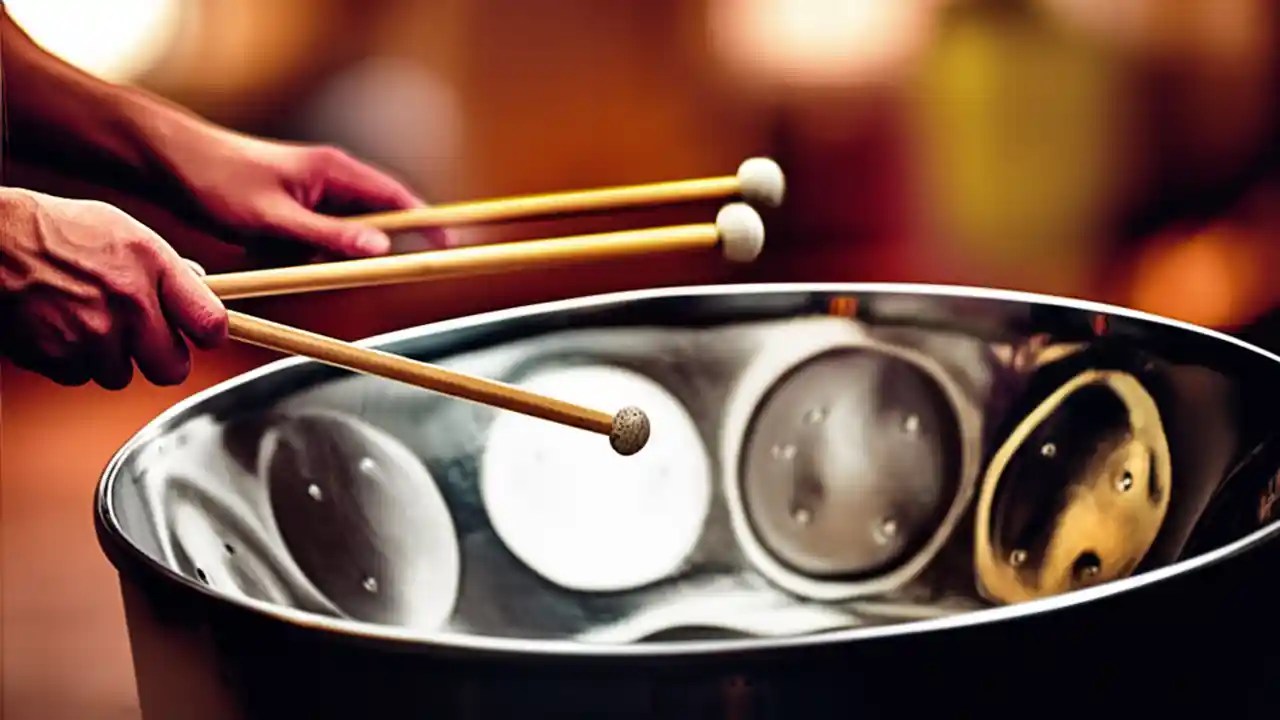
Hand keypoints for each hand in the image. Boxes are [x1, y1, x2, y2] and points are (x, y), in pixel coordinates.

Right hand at [0, 189, 226, 388]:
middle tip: (146, 341)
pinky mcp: (57, 357)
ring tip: (88, 321)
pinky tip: (61, 328)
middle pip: (172, 370)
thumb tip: (201, 286)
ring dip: (110, 358)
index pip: (211, 324)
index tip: (204, 336)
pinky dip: (73, 360)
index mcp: (152, 270)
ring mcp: (92, 336)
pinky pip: (80, 376)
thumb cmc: (58, 232)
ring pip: (120, 375)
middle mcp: (127, 307)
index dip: (212, 335)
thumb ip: (168, 267)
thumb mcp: (126, 233)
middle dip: (162, 360)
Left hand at [157, 123, 431, 260]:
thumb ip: (331, 236)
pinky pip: (306, 242)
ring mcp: (311, 194)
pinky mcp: (291, 209)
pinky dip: (289, 253)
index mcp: (335, 171)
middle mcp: (330, 179)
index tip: (447, 249)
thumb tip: (381, 250)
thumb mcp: (275, 218)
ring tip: (266, 244)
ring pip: (334, 239)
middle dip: (347, 252)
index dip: (426, 225)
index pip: (398, 200)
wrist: (168, 161)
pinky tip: (257, 245)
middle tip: (322, 263)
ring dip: (309, 255)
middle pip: (369, 225)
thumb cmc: (217, 179)